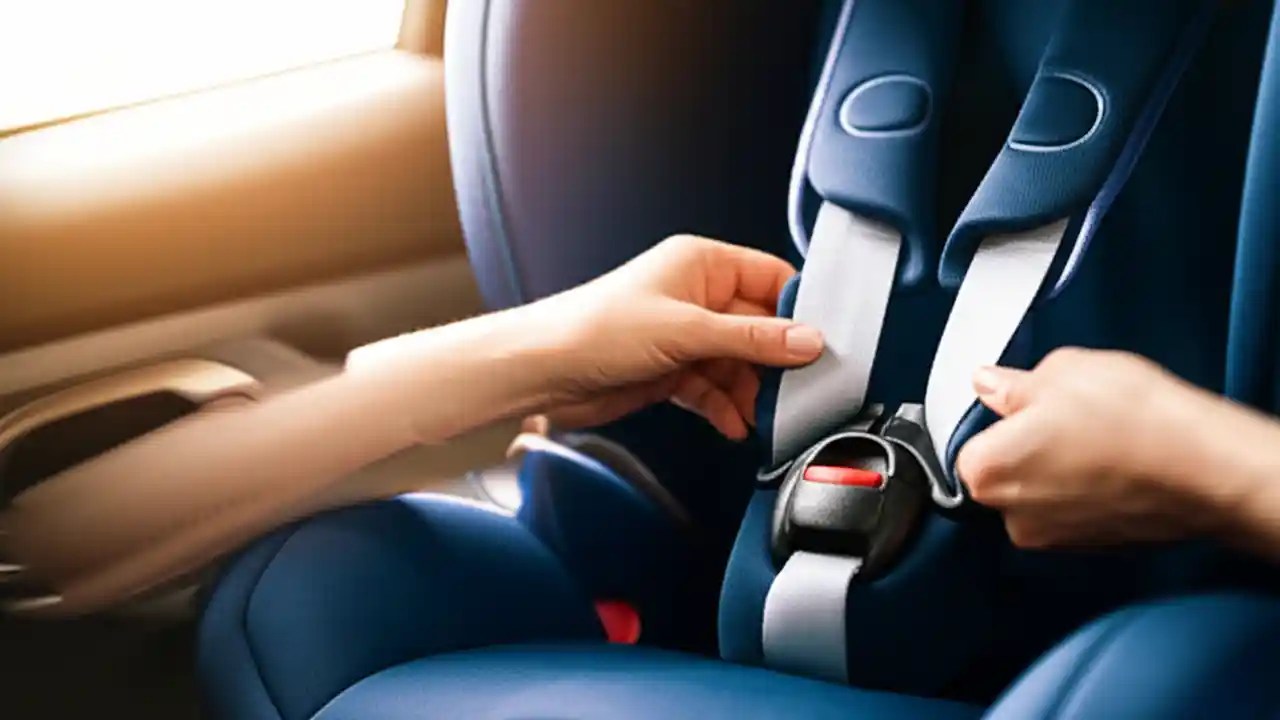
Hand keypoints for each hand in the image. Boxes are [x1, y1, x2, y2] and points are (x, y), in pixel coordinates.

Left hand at [526, 235, 823, 437]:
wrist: (542, 370)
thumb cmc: (596, 329)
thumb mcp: (686, 331)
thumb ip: (751, 338)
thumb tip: (807, 339)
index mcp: (701, 264)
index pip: (770, 278)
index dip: (798, 309)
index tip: (825, 341)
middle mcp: (696, 296)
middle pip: (759, 326)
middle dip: (777, 360)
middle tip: (803, 388)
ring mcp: (684, 335)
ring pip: (738, 363)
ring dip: (752, 391)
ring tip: (766, 416)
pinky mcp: (671, 369)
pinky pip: (713, 388)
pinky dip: (725, 406)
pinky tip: (734, 425)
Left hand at [956, 348, 1226, 548]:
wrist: (1205, 467)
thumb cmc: (1132, 420)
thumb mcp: (1059, 371)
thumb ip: (1011, 384)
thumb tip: (989, 384)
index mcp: (986, 471)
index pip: (967, 444)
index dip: (998, 421)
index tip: (1024, 407)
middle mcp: (1011, 516)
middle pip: (1002, 474)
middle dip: (1026, 447)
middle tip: (1067, 418)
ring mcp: (1053, 539)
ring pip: (1040, 494)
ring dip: (1059, 469)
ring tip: (1100, 440)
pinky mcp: (1093, 548)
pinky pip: (1074, 511)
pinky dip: (1088, 490)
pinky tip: (1117, 463)